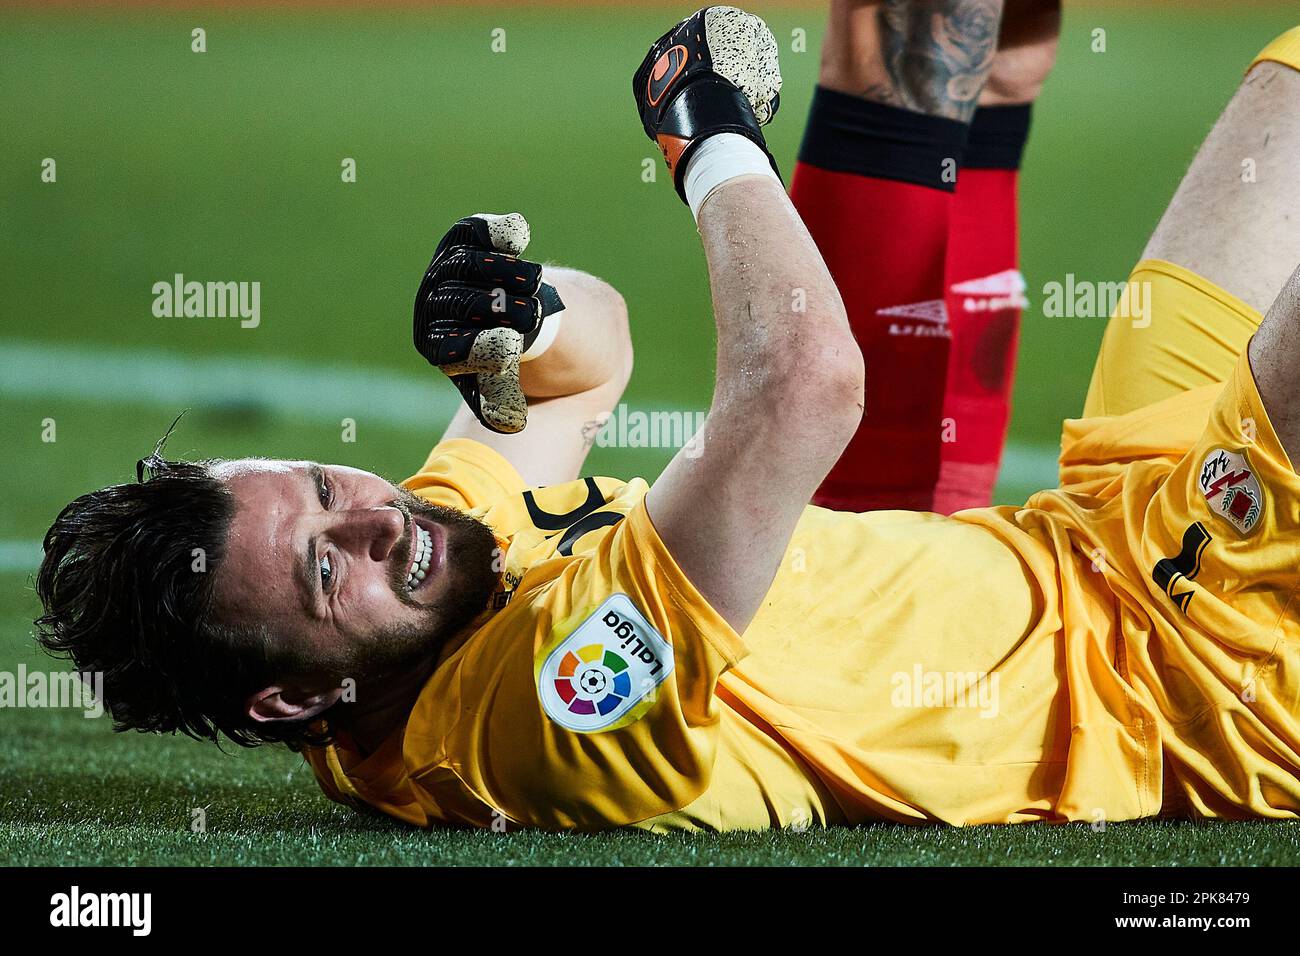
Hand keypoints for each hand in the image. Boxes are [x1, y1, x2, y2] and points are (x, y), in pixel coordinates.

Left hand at [412, 212, 563, 432]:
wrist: (529, 324)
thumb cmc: (517, 362)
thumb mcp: (508, 389)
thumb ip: (504, 401)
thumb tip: (507, 421)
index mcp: (436, 345)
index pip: (447, 346)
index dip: (476, 346)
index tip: (511, 346)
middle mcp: (432, 306)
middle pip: (458, 302)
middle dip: (497, 306)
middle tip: (531, 312)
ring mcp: (444, 269)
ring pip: (466, 264)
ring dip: (502, 271)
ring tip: (536, 282)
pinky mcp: (464, 240)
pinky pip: (472, 231)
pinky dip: (493, 232)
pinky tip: (518, 238)